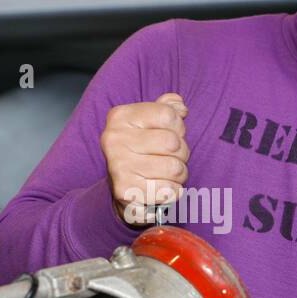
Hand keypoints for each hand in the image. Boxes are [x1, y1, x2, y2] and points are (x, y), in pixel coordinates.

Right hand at [100, 92, 188, 226]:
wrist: (124, 189)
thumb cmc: (143, 151)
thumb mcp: (151, 124)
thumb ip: (166, 108)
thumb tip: (180, 106)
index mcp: (120, 117)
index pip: (168, 114)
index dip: (178, 127)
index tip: (170, 134)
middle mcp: (114, 139)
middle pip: (173, 142)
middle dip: (182, 153)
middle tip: (169, 157)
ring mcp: (118, 166)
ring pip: (174, 168)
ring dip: (179, 174)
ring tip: (166, 173)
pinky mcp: (126, 191)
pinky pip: (170, 190)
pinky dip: (173, 191)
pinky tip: (160, 188)